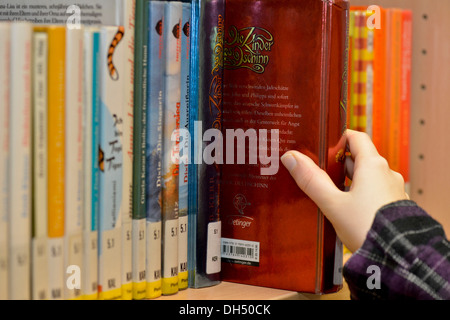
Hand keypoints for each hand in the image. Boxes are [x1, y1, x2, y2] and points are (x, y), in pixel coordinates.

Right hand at [281, 129, 407, 252]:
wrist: (398, 257)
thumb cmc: (368, 227)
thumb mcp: (333, 204)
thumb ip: (312, 180)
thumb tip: (292, 158)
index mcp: (373, 165)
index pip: (356, 138)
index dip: (339, 138)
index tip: (322, 144)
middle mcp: (386, 174)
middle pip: (359, 159)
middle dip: (338, 163)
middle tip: (317, 170)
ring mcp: (392, 191)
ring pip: (366, 178)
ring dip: (348, 181)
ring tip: (328, 191)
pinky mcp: (393, 207)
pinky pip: (374, 193)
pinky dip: (359, 195)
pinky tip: (346, 209)